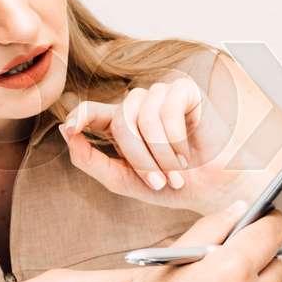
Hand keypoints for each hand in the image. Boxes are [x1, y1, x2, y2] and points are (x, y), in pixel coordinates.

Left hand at [59, 75, 248, 213]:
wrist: (214, 190)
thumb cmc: (170, 186)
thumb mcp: (122, 180)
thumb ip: (89, 160)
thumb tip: (67, 132)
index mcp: (119, 126)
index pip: (92, 111)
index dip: (80, 115)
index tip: (70, 127)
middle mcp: (138, 106)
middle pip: (121, 121)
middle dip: (139, 157)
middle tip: (158, 183)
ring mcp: (160, 96)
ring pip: (143, 116)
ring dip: (160, 152)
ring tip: (177, 172)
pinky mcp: (184, 91)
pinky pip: (167, 110)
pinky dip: (176, 139)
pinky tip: (188, 154)